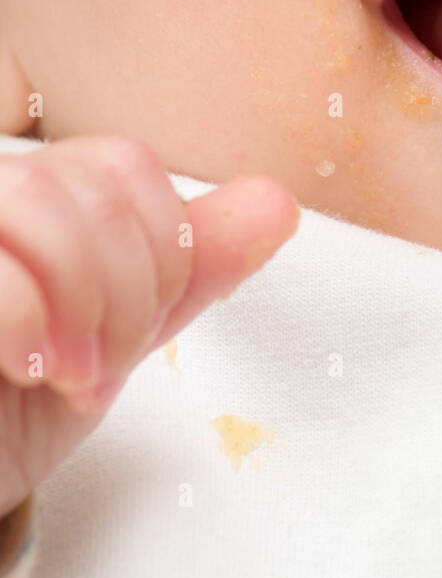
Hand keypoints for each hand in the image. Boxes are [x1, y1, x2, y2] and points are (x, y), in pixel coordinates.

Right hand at [0, 136, 297, 520]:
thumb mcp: (114, 337)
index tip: (146, 326)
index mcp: (30, 193)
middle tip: (105, 366)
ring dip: (83, 302)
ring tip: (71, 374)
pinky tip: (31, 370)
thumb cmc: (11, 414)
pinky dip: (30, 324)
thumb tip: (278, 203)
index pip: (124, 163)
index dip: (161, 246)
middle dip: (130, 288)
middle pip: (93, 182)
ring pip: (43, 198)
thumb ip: (188, 269)